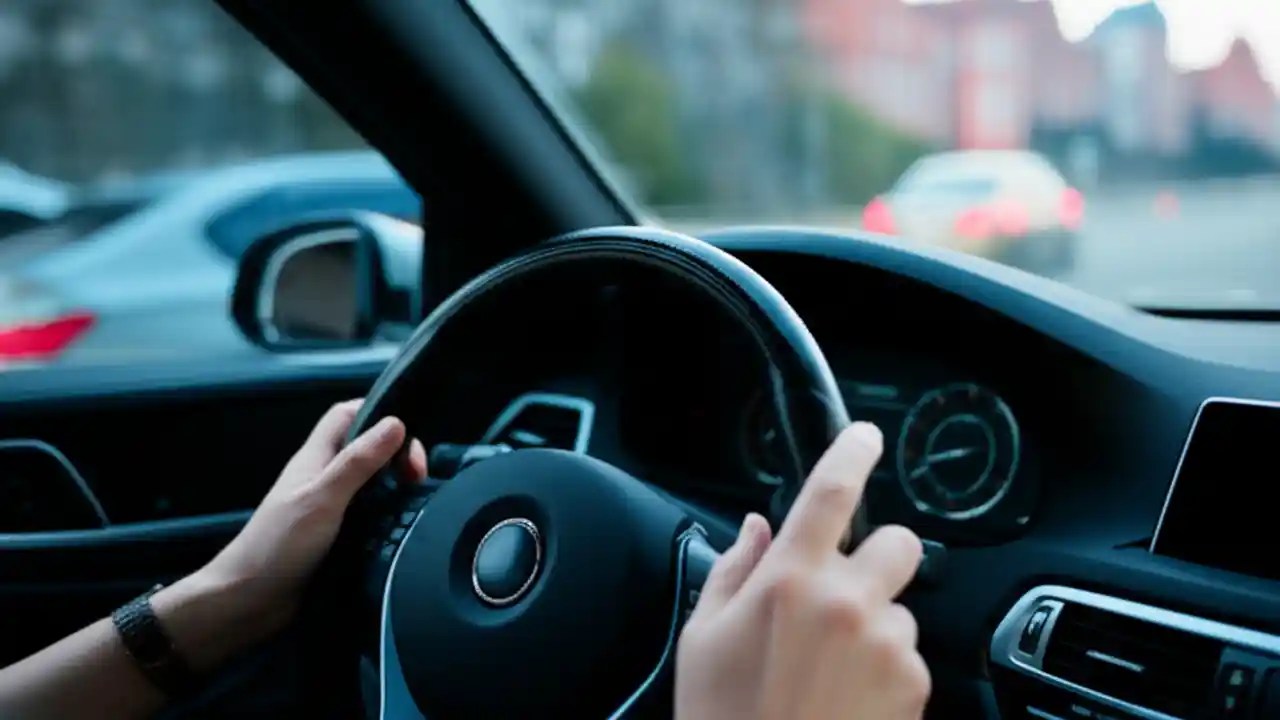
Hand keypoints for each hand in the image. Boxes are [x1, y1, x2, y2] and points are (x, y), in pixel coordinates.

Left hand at [153, 400, 425, 669]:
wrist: (249, 601)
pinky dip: (390, 515)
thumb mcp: (323, 498)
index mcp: (315, 458)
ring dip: (396, 486)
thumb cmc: (279, 545)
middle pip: (366, 448)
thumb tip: (396, 423)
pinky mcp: (339, 537)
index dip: (377, 410)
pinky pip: (372, 515)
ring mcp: (331, 508)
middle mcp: (324, 478)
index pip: (347, 415)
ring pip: (372, 482)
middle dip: (396, 454)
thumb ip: (357, 462)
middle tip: (417, 478)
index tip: (407, 431)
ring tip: (418, 500)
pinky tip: (405, 527)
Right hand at [675, 422, 929, 719]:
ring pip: (901, 607)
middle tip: (846, 589)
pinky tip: (846, 697)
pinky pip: (909, 656)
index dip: (852, 450)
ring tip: (830, 669)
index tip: (864, 437)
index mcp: (789, 580)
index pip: (832, 491)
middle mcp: (846, 603)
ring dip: (876, 624)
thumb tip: (759, 528)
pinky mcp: (914, 686)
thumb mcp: (702, 636)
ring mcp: (887, 646)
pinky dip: (886, 669)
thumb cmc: (723, 716)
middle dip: (878, 557)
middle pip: (899, 543)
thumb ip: (734, 569)